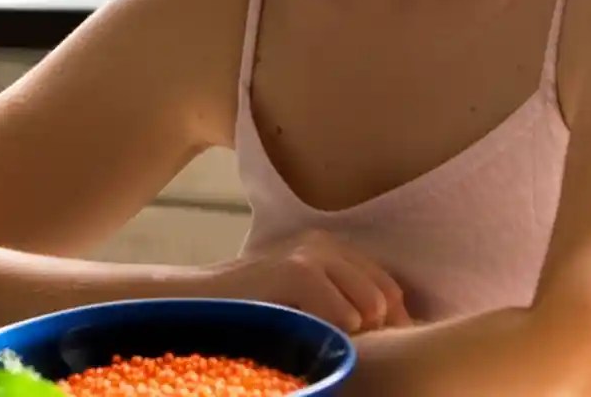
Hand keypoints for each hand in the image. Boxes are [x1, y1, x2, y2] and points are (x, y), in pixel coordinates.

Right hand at [207, 230, 410, 333]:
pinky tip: (307, 334)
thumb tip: (390, 329)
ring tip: (322, 339)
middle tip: (346, 346)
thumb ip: (341, 302)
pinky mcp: (298, 270)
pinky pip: (346, 314)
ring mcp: (311, 252)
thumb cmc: (252, 311)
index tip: (378, 347)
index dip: (391, 322)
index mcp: (330, 247)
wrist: (199, 302)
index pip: (388, 287)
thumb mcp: (304, 301)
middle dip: (375, 329)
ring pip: (370, 306)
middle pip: (385, 296)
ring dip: (353, 333)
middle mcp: (325, 243)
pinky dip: (334, 333)